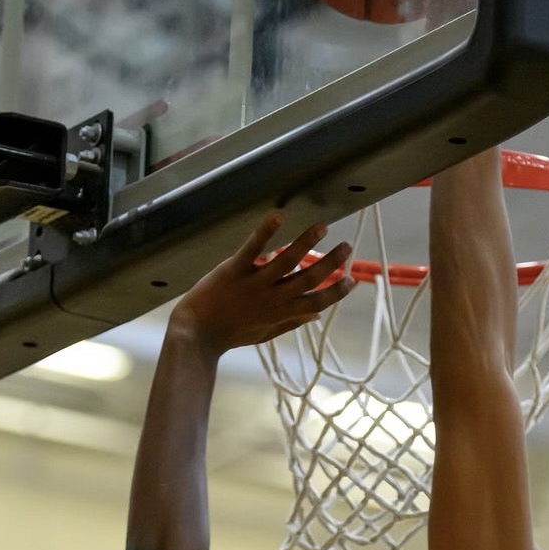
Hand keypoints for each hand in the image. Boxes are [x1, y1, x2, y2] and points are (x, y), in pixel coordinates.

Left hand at [170, 215, 354, 355]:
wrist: (196, 334)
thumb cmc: (230, 333)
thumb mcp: (265, 333)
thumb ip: (291, 323)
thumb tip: (316, 315)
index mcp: (280, 313)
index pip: (316, 302)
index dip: (335, 292)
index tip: (351, 280)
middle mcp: (271, 299)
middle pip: (308, 279)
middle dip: (330, 263)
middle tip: (347, 246)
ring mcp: (253, 284)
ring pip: (286, 261)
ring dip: (306, 243)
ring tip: (323, 227)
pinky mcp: (234, 270)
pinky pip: (253, 248)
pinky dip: (267, 231)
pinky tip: (280, 215)